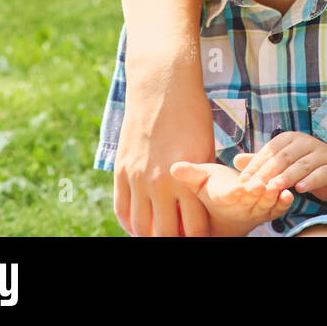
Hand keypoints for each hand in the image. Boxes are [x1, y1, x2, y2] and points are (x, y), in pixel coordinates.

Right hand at [113, 74, 213, 235]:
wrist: (162, 87)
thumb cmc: (192, 114)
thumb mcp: (206, 148)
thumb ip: (202, 180)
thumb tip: (202, 207)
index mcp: (189, 177)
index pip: (194, 227)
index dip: (199, 237)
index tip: (202, 237)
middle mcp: (160, 182)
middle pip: (166, 233)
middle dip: (177, 239)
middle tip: (182, 237)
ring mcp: (137, 177)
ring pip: (141, 227)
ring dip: (152, 234)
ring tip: (161, 233)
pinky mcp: (121, 171)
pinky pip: (121, 209)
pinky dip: (130, 224)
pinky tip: (139, 226)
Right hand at [170, 160, 293, 237]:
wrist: (227, 210)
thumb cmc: (213, 188)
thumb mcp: (201, 179)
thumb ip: (191, 174)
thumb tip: (173, 167)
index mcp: (222, 198)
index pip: (227, 196)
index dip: (233, 193)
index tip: (238, 189)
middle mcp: (240, 207)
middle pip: (249, 201)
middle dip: (256, 194)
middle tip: (263, 186)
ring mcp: (256, 210)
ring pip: (265, 205)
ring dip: (272, 198)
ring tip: (277, 188)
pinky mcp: (270, 209)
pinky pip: (278, 208)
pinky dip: (284, 203)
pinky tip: (290, 195)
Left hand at [233, 132, 326, 202]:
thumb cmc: (304, 165)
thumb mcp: (282, 162)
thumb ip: (261, 162)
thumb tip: (236, 160)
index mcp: (291, 138)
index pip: (271, 149)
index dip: (256, 164)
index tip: (244, 180)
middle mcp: (306, 142)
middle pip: (285, 157)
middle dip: (269, 172)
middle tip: (256, 186)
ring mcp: (322, 154)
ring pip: (302, 165)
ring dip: (288, 177)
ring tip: (275, 187)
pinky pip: (321, 173)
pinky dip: (311, 181)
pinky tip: (301, 188)